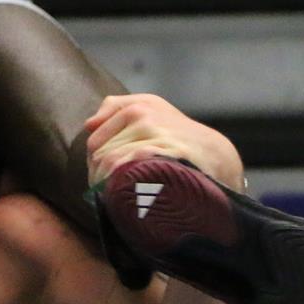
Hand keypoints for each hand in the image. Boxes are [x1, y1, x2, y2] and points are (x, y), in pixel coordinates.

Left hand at [85, 94, 243, 188]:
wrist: (214, 154)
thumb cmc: (177, 135)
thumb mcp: (151, 109)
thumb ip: (116, 109)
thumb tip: (88, 124)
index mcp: (136, 106)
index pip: (94, 141)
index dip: (94, 165)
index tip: (102, 179)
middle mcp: (143, 115)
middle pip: (101, 155)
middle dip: (99, 177)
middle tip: (108, 193)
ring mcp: (155, 133)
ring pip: (111, 164)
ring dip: (108, 185)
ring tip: (116, 197)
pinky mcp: (165, 152)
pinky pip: (129, 170)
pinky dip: (124, 184)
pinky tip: (129, 194)